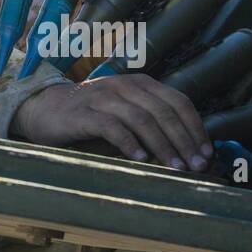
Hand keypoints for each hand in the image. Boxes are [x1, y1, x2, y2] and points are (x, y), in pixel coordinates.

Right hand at [12, 75, 212, 171]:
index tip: (207, 153)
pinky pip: (111, 126)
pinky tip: (141, 159)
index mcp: (141, 84)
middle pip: (164, 111)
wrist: (44, 109)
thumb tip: (187, 151)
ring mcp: (103, 97)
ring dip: (162, 145)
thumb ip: (151, 124)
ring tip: (176, 168)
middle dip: (184, 140)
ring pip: (141, 118)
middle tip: (196, 166)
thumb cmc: (91, 116)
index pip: (178, 101)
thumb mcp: (125, 113)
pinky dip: (129, 143)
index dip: (195, 127)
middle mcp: (125, 85)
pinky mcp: (83, 113)